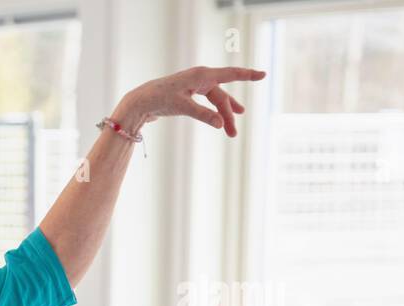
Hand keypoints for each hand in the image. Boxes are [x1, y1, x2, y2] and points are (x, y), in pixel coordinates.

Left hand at [115, 66, 266, 137]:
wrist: (140, 101)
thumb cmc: (159, 99)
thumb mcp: (182, 107)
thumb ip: (202, 114)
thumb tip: (220, 124)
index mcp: (201, 76)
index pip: (230, 74)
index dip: (247, 75)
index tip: (263, 74)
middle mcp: (200, 78)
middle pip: (221, 96)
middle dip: (228, 114)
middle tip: (233, 134)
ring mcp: (194, 86)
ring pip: (214, 101)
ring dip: (222, 115)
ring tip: (231, 131)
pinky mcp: (188, 94)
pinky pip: (206, 103)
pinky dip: (212, 112)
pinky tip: (218, 121)